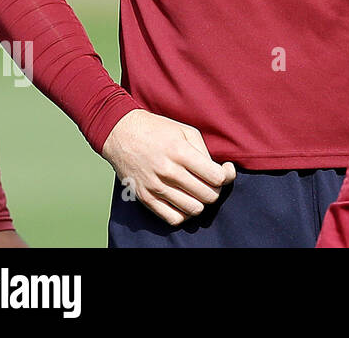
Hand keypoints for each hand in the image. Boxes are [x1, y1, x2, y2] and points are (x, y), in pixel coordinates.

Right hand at [100, 109, 236, 225]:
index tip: (224, 169)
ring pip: (193, 209)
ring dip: (201, 202)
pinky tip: (185, 201)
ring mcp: (155, 187)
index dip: (227, 175)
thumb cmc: (158, 130)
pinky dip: (185, 213)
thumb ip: (204, 152)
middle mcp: (168, 172)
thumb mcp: (186, 131)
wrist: (121, 134)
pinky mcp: (145, 198)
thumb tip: (217, 172)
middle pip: (208, 195)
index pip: (216, 177)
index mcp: (181, 153)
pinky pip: (173, 218)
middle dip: (216, 189)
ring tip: (198, 191)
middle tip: (212, 180)